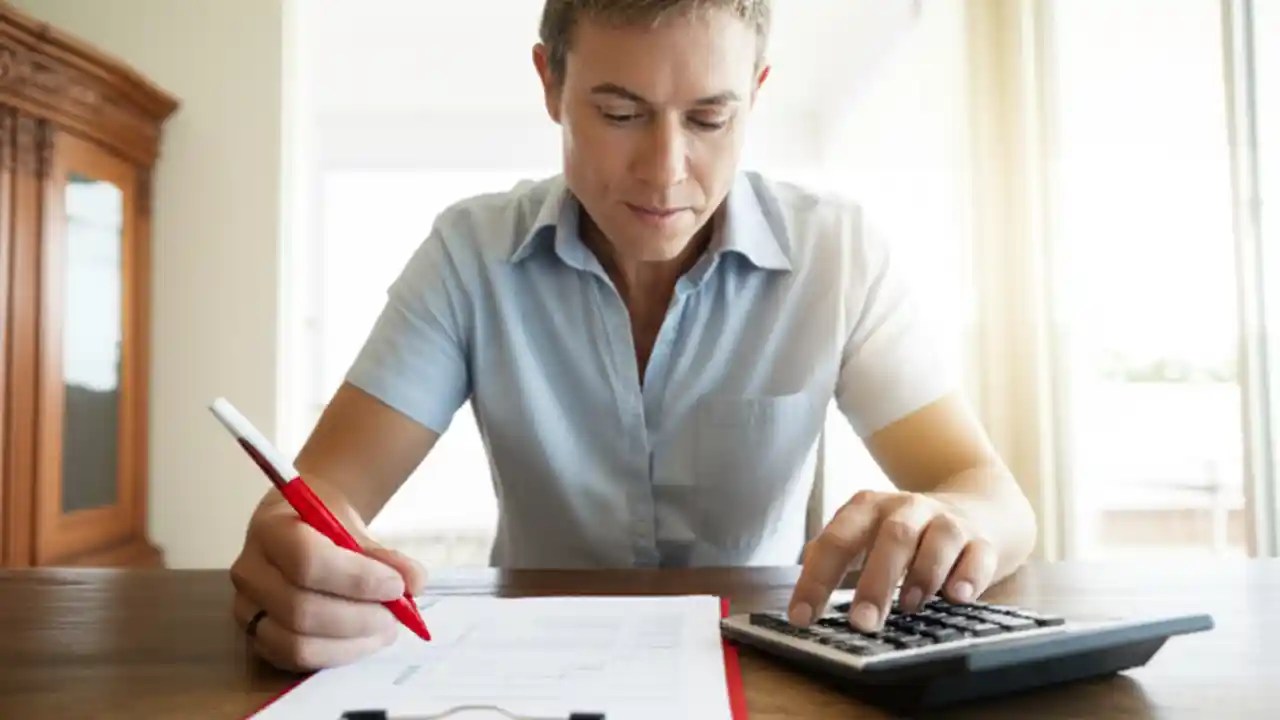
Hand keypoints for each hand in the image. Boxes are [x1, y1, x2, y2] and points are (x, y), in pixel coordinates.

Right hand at [229, 498, 426, 671]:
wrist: (300, 526)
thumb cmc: (326, 524)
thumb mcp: (355, 527)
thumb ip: (385, 555)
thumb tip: (414, 583)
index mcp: (270, 529)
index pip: (308, 561)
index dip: (357, 579)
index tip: (396, 585)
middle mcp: (250, 572)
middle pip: (301, 610)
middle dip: (359, 617)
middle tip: (395, 615)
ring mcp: (247, 610)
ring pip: (297, 644)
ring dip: (352, 642)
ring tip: (385, 628)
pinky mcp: (258, 639)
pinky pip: (296, 661)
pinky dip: (338, 654)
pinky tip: (364, 640)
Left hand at [787, 490, 997, 632]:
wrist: (980, 506)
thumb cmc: (907, 534)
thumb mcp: (865, 533)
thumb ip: (832, 556)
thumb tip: (804, 598)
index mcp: (868, 508)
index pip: (836, 540)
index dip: (817, 579)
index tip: (802, 617)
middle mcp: (908, 509)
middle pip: (891, 538)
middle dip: (874, 582)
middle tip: (862, 623)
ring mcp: (948, 522)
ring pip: (938, 540)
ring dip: (922, 575)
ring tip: (909, 607)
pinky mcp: (983, 541)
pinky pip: (979, 555)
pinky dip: (969, 576)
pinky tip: (958, 596)